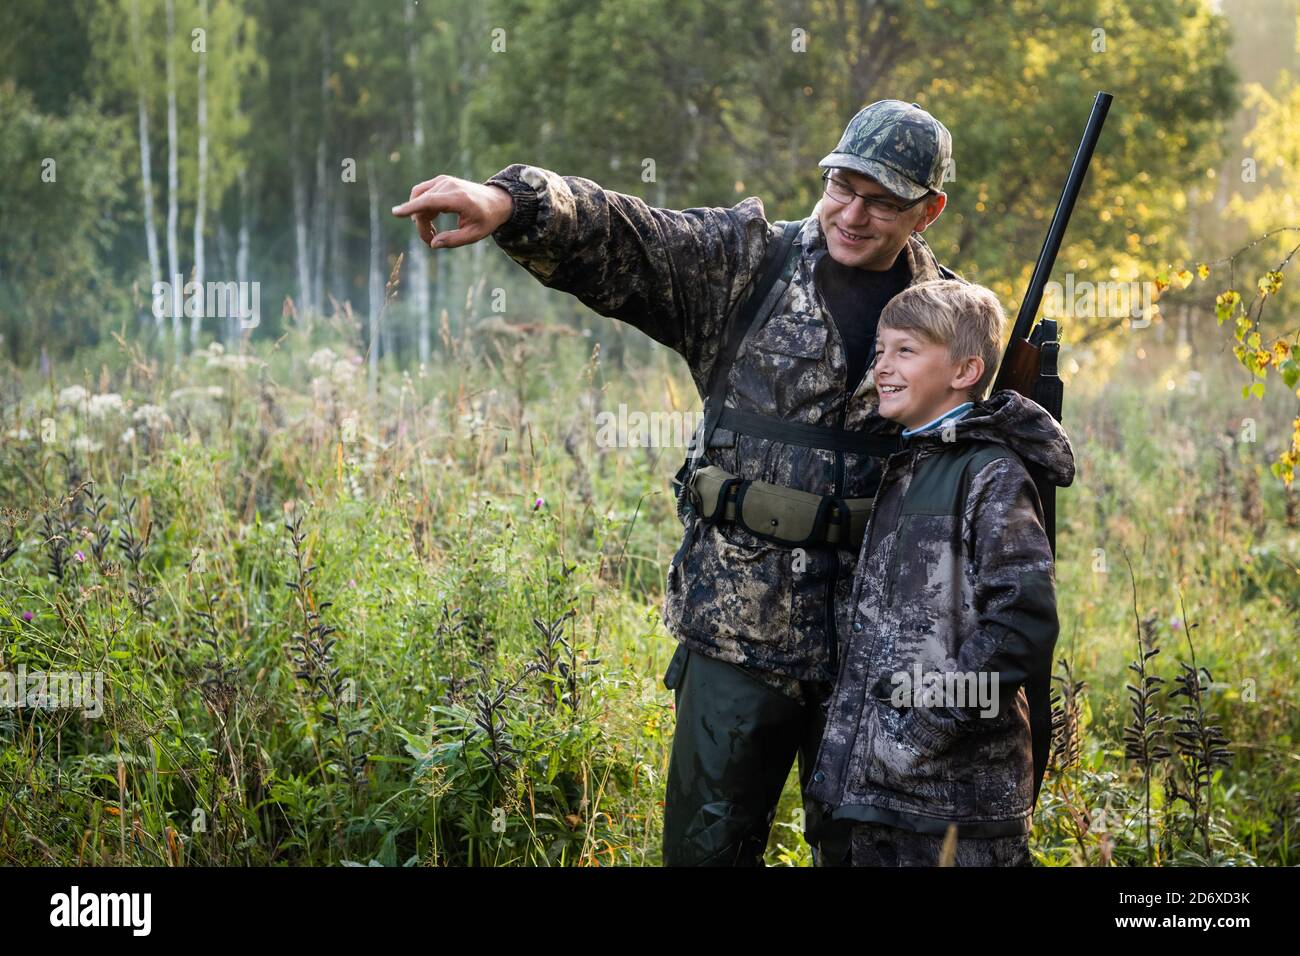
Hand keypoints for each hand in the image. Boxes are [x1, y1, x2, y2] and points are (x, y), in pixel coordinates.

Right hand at [390, 175, 514, 249]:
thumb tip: (433, 244)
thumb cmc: (486, 219)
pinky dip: (423, 208)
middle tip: (429, 241)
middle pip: (422, 205)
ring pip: (419, 198)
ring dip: (420, 216)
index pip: (429, 201)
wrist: (497, 200)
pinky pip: (423, 194)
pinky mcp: (441, 181)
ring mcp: (443, 181)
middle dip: (421, 225)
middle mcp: (448, 185)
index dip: (411, 208)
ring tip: (432, 232)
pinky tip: (431, 221)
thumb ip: (454, 240)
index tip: (396, 213)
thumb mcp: (474, 235)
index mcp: (458, 198)